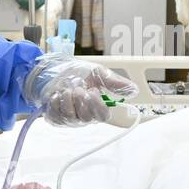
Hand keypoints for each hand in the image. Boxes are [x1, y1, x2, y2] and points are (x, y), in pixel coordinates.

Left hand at [23, 54, 138, 127]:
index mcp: (98, 106)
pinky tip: (56, 94)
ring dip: (67, 100)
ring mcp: (70, 118)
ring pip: (70, 116)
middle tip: (78, 88)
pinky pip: (55, 116)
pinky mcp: (56, 118)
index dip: (98, 106)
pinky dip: (55, 103)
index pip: (103, 115)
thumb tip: (133, 90)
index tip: (93, 91)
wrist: (58, 70)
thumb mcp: (99, 73)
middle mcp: (85, 115)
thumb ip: (114, 82)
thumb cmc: (80, 73)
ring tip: (67, 89)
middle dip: (81, 100)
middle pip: (86, 117)